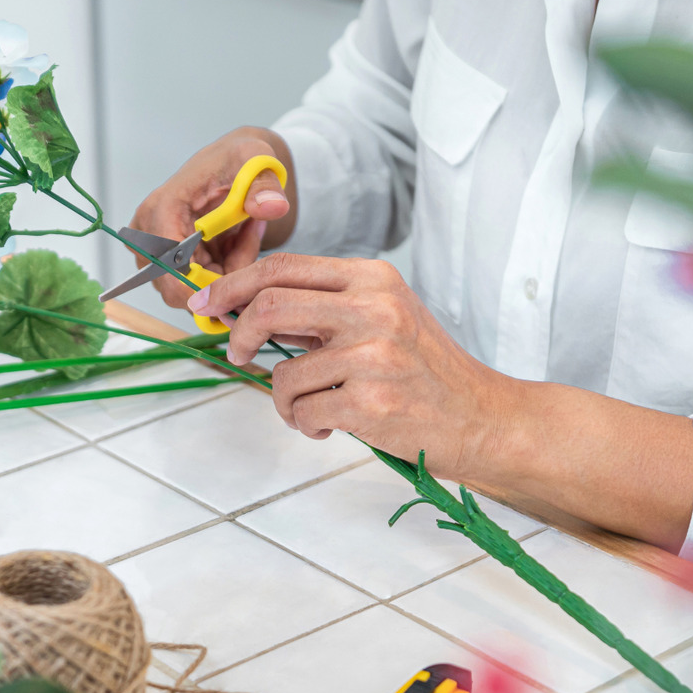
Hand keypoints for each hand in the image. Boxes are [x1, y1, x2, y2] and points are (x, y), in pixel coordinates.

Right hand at [128, 127, 296, 307]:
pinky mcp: (170, 261)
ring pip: (194, 290)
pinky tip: (237, 242)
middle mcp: (150, 233)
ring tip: (245, 234)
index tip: (242, 274)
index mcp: (162, 209)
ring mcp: (158, 250)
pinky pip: (202, 285)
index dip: (205, 282)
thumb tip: (272, 207)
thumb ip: (265, 184)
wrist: (233, 163)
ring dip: (228, 272)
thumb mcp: (255, 160)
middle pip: (181, 287)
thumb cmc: (235, 158)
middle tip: (250, 241)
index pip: (168, 267)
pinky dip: (226, 271)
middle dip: (223, 277)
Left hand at [188, 253, 520, 482]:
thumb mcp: (384, 317)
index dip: (234, 285)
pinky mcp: (371, 402)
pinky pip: (304, 411)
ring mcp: (373, 355)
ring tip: (310, 408)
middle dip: (239, 333)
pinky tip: (331, 426)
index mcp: (372, 279)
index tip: (210, 305)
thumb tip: (253, 309)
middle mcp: (374, 308)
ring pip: (283, 372)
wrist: (483, 419)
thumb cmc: (429, 373)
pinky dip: (306, 424)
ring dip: (283, 399)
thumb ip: (326, 308)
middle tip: (236, 353)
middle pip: (269, 305)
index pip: (283, 267)